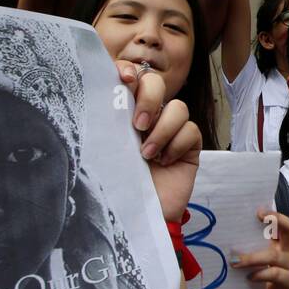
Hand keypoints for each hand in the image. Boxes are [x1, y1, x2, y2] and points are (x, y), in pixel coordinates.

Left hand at [116, 61, 199, 220]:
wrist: (139, 218)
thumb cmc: (116, 186)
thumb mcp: (105, 150)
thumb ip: (106, 123)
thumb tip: (97, 92)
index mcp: (123, 111)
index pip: (130, 77)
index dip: (129, 70)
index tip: (124, 79)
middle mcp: (148, 116)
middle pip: (156, 83)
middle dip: (149, 98)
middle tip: (137, 125)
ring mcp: (171, 130)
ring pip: (178, 107)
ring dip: (163, 129)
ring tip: (147, 155)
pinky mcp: (190, 146)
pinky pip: (191, 130)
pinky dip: (177, 144)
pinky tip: (165, 162)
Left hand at [229, 210, 288, 288]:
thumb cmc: (255, 283)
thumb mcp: (252, 263)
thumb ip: (247, 250)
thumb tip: (226, 236)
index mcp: (279, 245)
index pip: (282, 224)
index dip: (273, 215)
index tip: (257, 211)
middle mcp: (287, 252)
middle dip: (276, 219)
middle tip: (260, 216)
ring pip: (273, 255)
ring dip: (252, 257)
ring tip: (235, 262)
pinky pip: (274, 274)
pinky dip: (260, 274)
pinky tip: (249, 278)